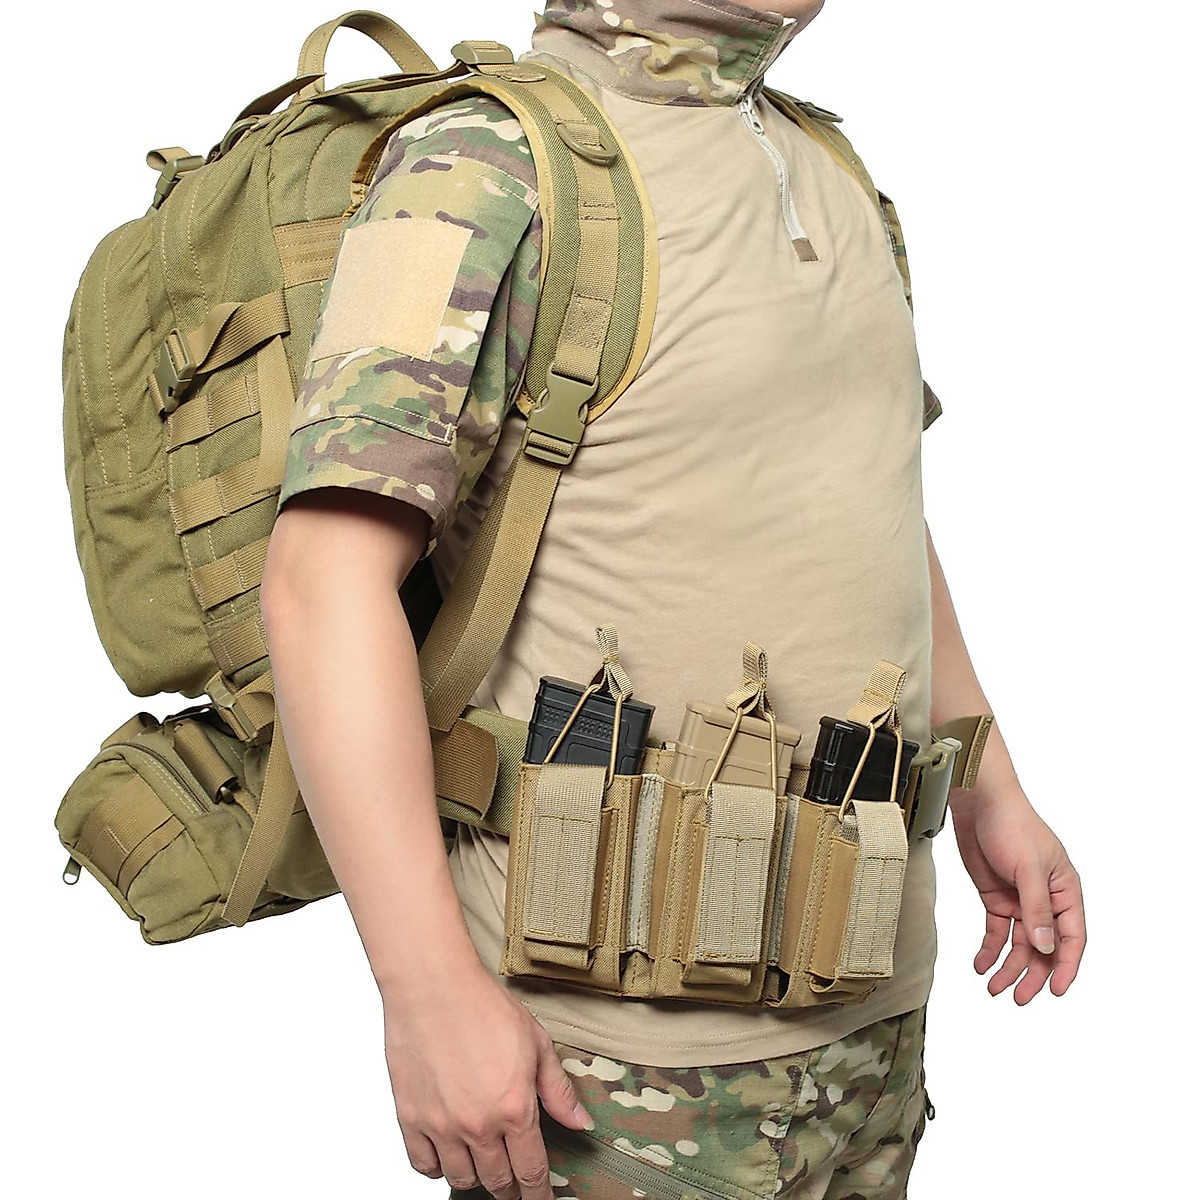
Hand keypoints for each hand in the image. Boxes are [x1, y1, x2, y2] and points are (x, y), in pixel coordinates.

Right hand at [384, 964, 592, 1198]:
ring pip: (461, 1179)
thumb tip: (580, 1122)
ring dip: (476, 1178)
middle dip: (510, 1187)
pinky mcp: (410, 1119)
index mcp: (514, 1108)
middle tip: (514, 1180)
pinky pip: (423, 1166)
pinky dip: (437, 1168)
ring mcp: (440, 1126)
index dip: (539, 1194)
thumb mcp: (536, 1042)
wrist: (432, 986)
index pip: (531, 1171)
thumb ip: (558, 1089)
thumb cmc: (482, 1005)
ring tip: (483, 1164)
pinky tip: (447, 1154)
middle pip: (498, 1181)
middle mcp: (478, 1125)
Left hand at [949, 787, 1084, 1003]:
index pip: (1072, 937)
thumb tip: (1045, 947)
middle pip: (1044, 946)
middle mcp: (1046, 899)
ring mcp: (1020, 899)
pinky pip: (997, 930)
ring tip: (994, 988)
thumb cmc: (1012, 825)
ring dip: (1008, 966)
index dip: (1065, 966)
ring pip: (1020, 943)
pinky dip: (990, 949)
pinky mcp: (996, 896)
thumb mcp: (1029, 868)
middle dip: (1033, 974)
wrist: (979, 803)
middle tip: (1019, 998)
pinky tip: (981, 964)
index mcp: (1065, 890)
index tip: (1055, 990)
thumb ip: (1036, 909)